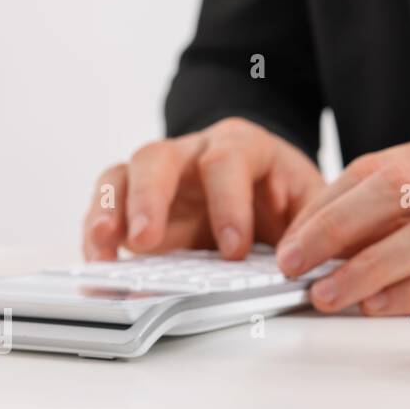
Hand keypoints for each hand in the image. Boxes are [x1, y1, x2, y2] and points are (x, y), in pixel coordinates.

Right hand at [81, 117, 324, 260]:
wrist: (268, 188)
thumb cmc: (286, 195)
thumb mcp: (310, 203)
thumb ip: (311, 224)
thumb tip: (305, 260)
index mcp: (243, 146)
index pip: (227, 161)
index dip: (228, 204)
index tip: (234, 251)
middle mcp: (194, 152)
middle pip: (160, 157)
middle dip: (150, 198)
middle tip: (145, 239)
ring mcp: (160, 175)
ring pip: (123, 175)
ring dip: (109, 211)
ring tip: (104, 248)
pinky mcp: (136, 200)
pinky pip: (107, 205)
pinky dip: (98, 233)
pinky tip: (98, 262)